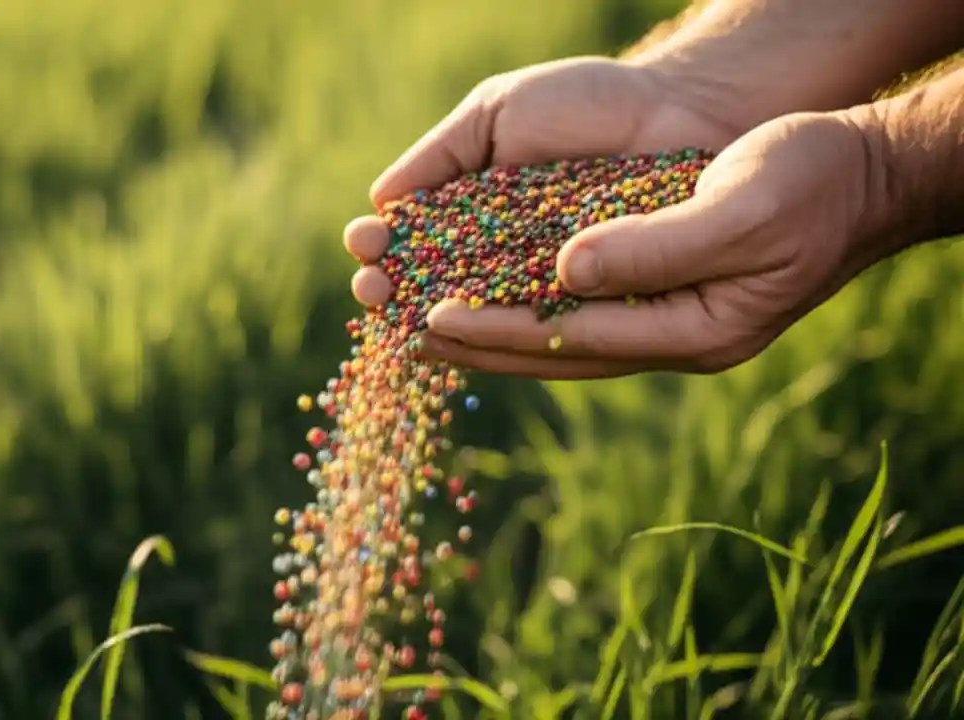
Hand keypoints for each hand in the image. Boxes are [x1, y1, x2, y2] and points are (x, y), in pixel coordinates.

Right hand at [344, 56, 746, 305]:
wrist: (678, 111)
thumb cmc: (584, 103)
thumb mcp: (496, 115)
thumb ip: (439, 155)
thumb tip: (379, 199)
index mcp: (468, 208)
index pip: (411, 237)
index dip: (381, 245)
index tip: (365, 243)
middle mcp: (496, 254)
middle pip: (431, 285)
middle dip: (395, 290)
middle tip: (372, 290)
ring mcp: (538, 285)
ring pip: (477, 316)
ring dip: (437, 325)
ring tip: (409, 324)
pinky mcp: (582, 308)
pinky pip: (536, 329)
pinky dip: (500, 336)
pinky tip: (468, 336)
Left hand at [420, 110, 897, 378]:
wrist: (861, 177)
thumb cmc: (813, 183)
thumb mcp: (741, 208)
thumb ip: (656, 247)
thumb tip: (565, 269)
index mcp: (696, 331)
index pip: (575, 337)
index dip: (499, 328)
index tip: (432, 318)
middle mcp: (673, 337)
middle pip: (554, 350)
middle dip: (477, 342)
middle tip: (401, 335)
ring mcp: (668, 320)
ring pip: (560, 334)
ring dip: (492, 330)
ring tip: (423, 325)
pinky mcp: (662, 295)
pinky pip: (578, 307)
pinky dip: (525, 301)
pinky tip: (484, 292)